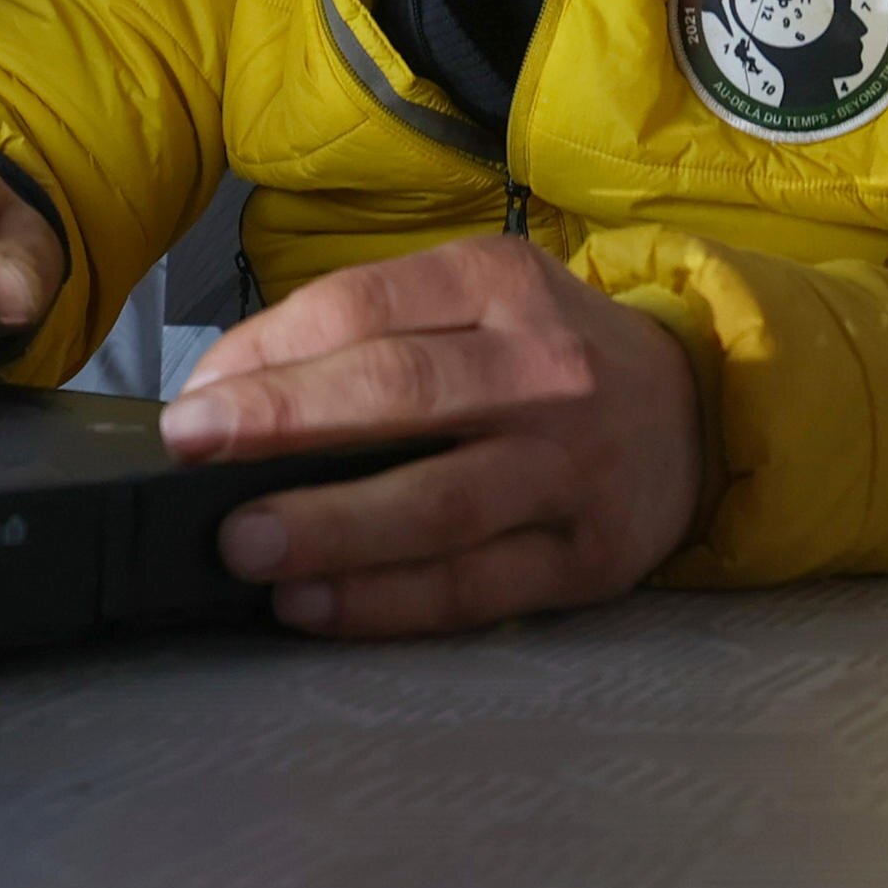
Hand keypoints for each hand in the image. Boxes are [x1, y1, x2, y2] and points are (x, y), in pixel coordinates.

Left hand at [156, 233, 708, 636]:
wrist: (695, 413)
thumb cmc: (544, 356)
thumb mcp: (473, 300)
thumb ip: (368, 333)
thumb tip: (226, 394)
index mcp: (501, 282)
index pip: (366, 306)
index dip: (269, 352)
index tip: (194, 401)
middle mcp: (545, 367)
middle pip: (401, 393)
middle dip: (283, 422)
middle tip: (193, 453)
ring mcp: (572, 466)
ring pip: (438, 502)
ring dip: (329, 527)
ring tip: (243, 546)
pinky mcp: (587, 557)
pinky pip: (473, 587)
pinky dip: (385, 602)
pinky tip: (311, 606)